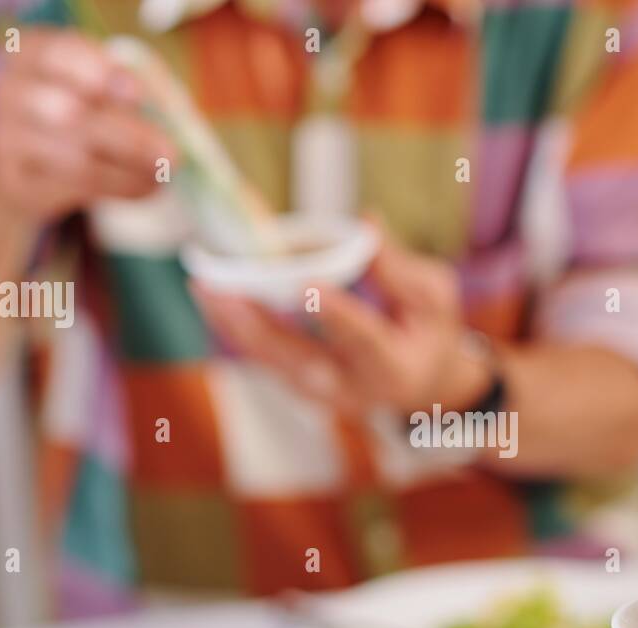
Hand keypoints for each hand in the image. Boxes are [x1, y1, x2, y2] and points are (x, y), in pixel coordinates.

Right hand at [0, 28, 171, 222]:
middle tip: (171, 151)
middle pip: (70, 113)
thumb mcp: (93, 91)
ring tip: (164, 171)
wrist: (22, 169)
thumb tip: (165, 112)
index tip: (137, 94)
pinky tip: (148, 187)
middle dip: (128, 133)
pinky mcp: (17, 181)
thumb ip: (122, 91)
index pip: (56, 54)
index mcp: (29, 54)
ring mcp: (6, 138)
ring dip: (130, 167)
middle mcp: (9, 91)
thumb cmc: (73, 118)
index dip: (96, 72)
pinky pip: (76, 186)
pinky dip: (121, 187)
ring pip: (76, 157)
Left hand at [193, 231, 491, 414]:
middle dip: (259, 326)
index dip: (336, 312)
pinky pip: (263, 360)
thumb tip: (366, 221)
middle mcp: (353, 391)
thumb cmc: (430, 331)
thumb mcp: (434, 297)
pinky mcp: (300, 388)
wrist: (422, 384)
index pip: (363, 339)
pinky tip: (212, 297)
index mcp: (394, 367)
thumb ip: (398, 267)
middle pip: (301, 361)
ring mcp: (322, 396)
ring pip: (272, 363)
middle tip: (224, 291)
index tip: (308, 281)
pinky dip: (235, 329)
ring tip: (203, 287)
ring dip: (234, 326)